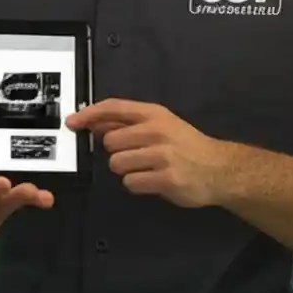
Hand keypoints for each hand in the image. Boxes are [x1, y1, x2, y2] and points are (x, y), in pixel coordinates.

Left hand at [67, 98, 236, 207]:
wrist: (220, 169)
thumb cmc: (186, 145)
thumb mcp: (160, 124)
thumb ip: (129, 124)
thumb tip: (94, 124)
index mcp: (154, 114)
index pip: (113, 107)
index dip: (89, 114)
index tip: (73, 122)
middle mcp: (157, 131)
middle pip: (110, 142)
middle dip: (116, 151)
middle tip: (135, 155)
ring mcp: (162, 156)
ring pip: (117, 164)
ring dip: (126, 170)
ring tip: (146, 168)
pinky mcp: (166, 179)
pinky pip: (130, 183)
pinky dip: (137, 184)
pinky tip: (153, 180)